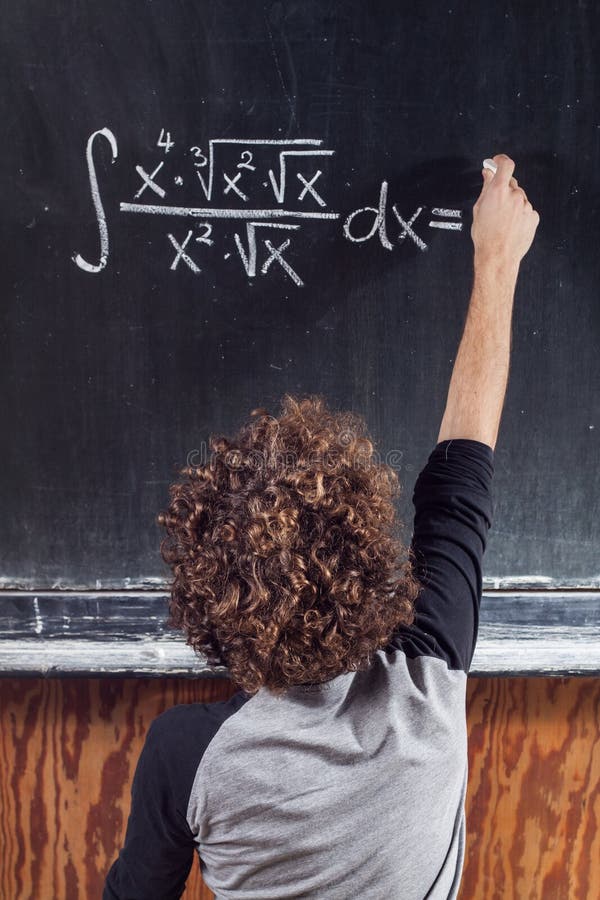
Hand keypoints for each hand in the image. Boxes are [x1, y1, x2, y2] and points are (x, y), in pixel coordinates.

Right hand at [471, 153, 539, 270]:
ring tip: (502, 222)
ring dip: (512, 205)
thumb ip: (486, 187)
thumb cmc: (486, 237)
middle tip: (495, 204)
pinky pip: (526, 210)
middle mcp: (515, 196)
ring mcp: (526, 206)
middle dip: (504, 190)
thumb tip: (488, 174)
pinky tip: (510, 226)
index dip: (501, 160)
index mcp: (499, 191)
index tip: (497, 162)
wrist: (498, 256)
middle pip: (511, 184)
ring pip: (519, 199)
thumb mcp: (479, 209)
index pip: (506, 165)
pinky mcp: (533, 216)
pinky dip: (519, 215)